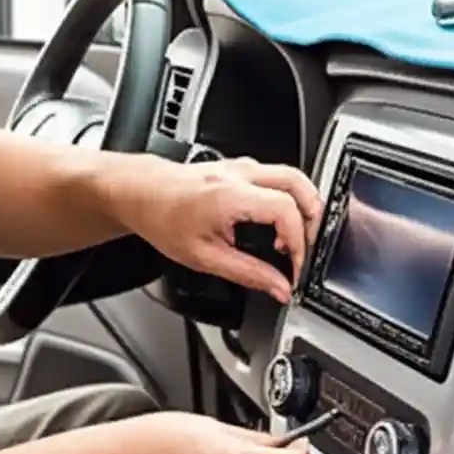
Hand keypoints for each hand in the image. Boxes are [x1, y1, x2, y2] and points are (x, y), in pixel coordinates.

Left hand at [114, 156, 322, 302]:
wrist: (140, 192)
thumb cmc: (161, 219)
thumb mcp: (203, 257)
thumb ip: (247, 274)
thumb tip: (278, 287)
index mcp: (230, 196)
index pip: (286, 212)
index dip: (298, 244)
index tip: (293, 267)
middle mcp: (240, 174)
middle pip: (300, 185)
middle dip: (312, 219)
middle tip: (305, 248)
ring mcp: (241, 166)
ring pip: (292, 176)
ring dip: (302, 206)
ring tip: (293, 237)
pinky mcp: (239, 167)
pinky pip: (276, 177)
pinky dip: (287, 198)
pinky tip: (276, 222)